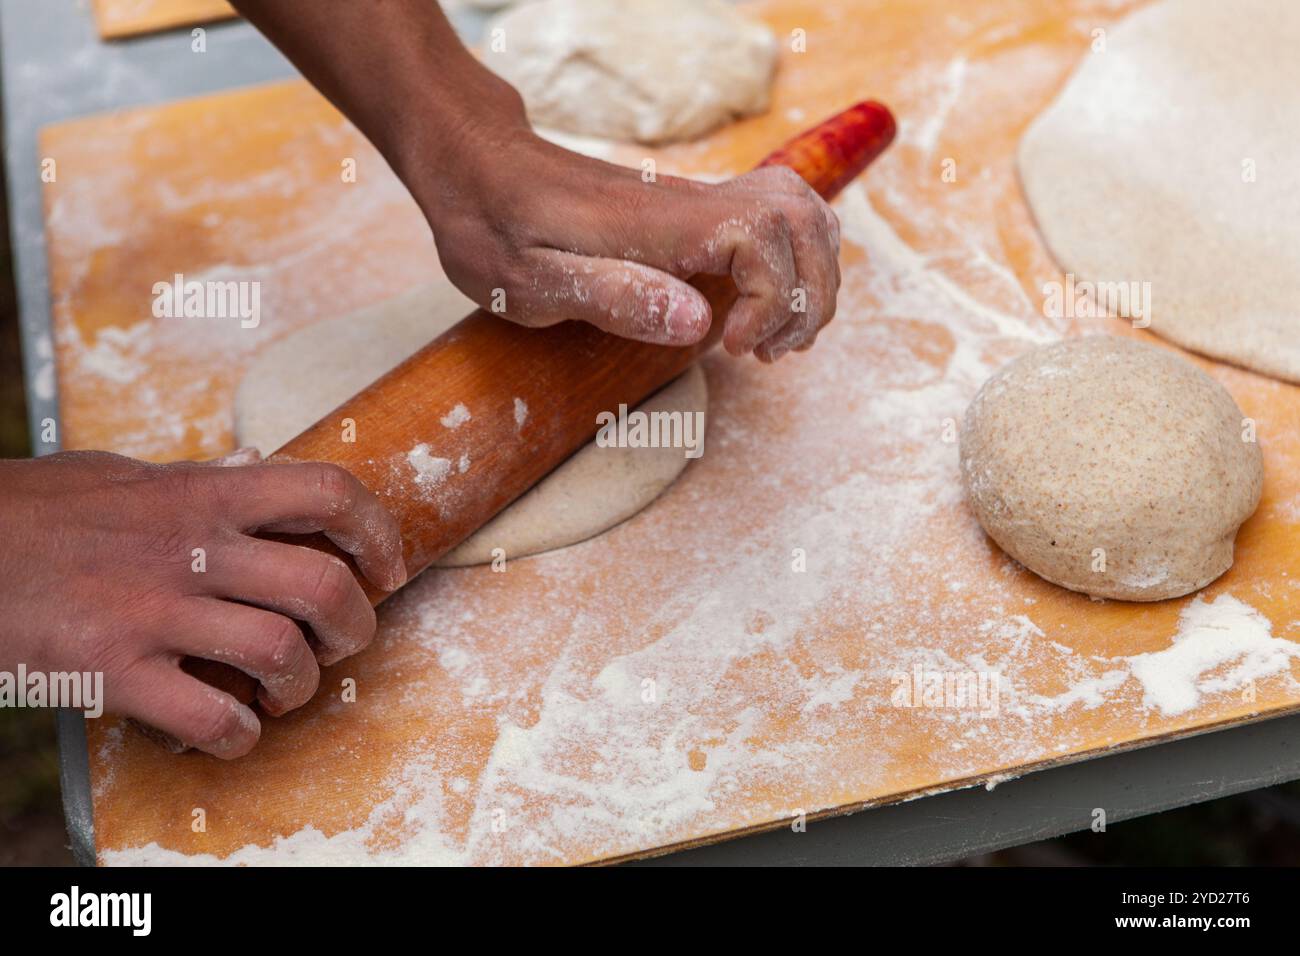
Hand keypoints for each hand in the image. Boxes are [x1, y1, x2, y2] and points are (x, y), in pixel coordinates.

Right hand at [0, 450, 405, 757]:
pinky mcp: (115, 673)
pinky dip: (238, 736)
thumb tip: (257, 464)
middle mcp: (189, 549)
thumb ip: (196, 477)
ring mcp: (154, 612)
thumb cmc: (31, 511)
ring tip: (285, 690)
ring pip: (281, 655)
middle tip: (346, 640)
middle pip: (323, 586)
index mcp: (200, 493)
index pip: (326, 491)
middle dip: (357, 625)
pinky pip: (213, 719)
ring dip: (301, 686)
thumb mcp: (119, 474)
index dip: (378, 530)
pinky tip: (228, 730)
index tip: (387, 565)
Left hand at [409, 108, 842, 361]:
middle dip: (806, 296)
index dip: (771, 298)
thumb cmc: (493, 228)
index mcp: (659, 223)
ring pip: (803, 212)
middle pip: (803, 222)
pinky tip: (760, 305)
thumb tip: (699, 322)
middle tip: (764, 350)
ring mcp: (699, 201)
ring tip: (771, 337)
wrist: (478, 170)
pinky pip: (778, 215)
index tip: (732, 346)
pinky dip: (792, 260)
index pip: (765, 237)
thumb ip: (613, 297)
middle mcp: (692, 203)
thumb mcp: (528, 280)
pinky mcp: (695, 208)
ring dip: (809, 279)